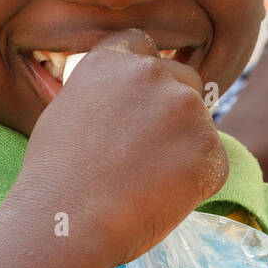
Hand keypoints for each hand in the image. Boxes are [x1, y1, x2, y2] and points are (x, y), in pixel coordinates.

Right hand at [16, 28, 227, 266]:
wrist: (68, 221)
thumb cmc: (54, 179)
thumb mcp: (67, 112)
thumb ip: (106, 94)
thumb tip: (128, 102)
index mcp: (112, 61)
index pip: (143, 46)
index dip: (145, 76)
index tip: (138, 103)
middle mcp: (152, 72)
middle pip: (183, 80)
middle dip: (174, 110)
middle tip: (147, 153)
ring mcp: (185, 107)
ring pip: (200, 123)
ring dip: (186, 146)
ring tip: (147, 181)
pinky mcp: (210, 146)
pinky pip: (212, 162)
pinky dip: (197, 180)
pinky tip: (161, 197)